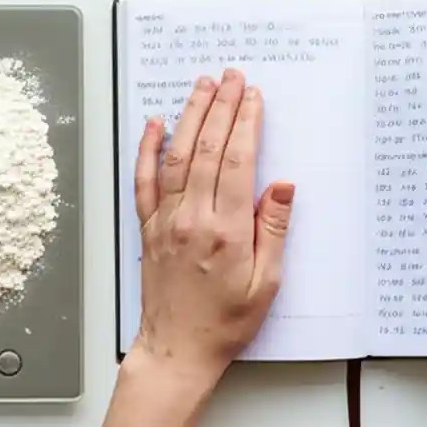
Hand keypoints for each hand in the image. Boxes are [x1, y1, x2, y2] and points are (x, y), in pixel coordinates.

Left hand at [131, 68, 294, 383]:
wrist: (178, 350)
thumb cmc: (225, 322)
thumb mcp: (267, 284)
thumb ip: (273, 231)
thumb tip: (281, 187)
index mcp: (226, 231)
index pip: (236, 162)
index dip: (245, 124)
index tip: (253, 97)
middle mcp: (191, 219)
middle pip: (206, 149)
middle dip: (221, 107)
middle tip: (232, 77)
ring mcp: (166, 222)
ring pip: (175, 156)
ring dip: (189, 116)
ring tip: (201, 86)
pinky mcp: (149, 229)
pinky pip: (144, 181)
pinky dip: (147, 149)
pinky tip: (154, 124)